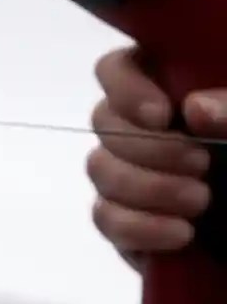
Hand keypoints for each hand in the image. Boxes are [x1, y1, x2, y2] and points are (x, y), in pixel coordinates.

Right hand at [89, 47, 222, 263]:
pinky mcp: (128, 222)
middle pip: (104, 121)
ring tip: (201, 202)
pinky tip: (180, 235)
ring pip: (100, 170)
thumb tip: (195, 108)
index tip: (161, 116)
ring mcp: (131, 175)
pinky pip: (106, 219)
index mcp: (174, 90)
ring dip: (147, 187)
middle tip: (202, 164)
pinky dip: (138, 227)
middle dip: (150, 148)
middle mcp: (143, 128)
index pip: (117, 69)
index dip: (125, 89)